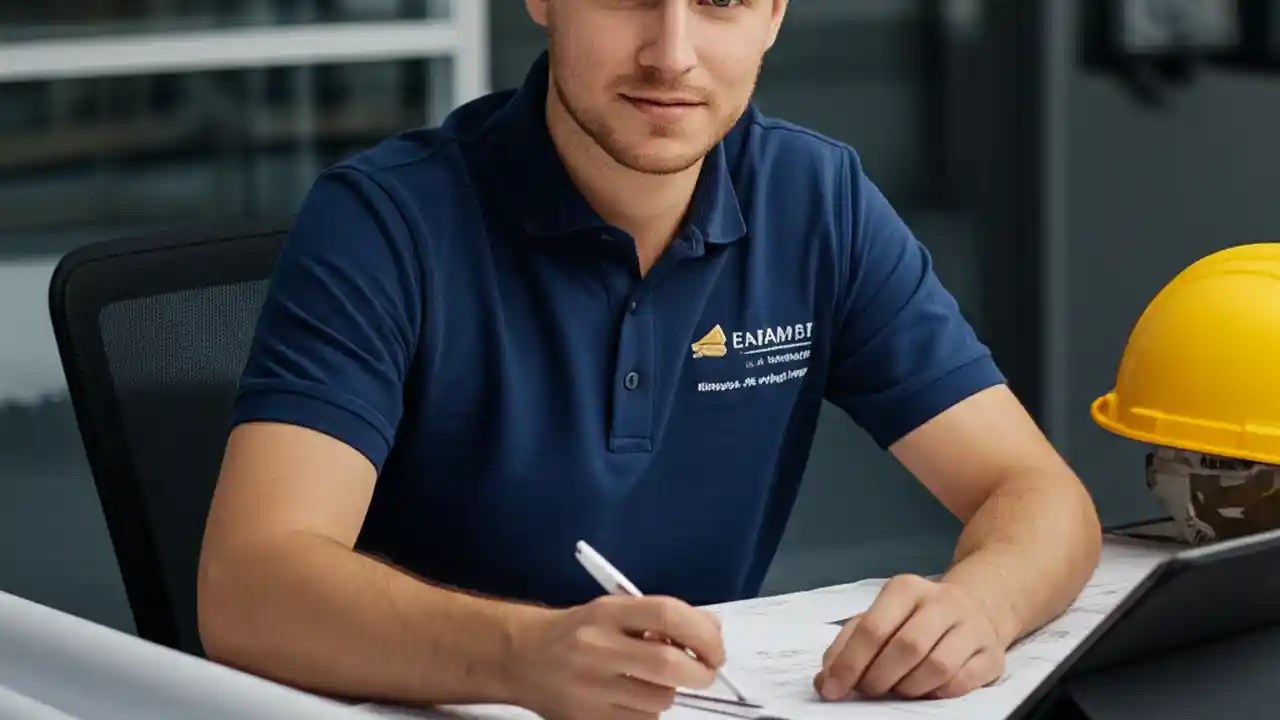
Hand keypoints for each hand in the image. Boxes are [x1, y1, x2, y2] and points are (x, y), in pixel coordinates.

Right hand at [510, 595, 724, 719]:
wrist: (522, 657)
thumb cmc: (579, 631)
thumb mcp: (614, 610)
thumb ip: (661, 617)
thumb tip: (712, 631)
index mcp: (607, 613)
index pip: (668, 615)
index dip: (703, 633)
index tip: (715, 647)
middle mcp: (597, 648)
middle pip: (669, 665)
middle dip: (700, 673)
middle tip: (704, 672)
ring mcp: (591, 688)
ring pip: (659, 700)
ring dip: (668, 693)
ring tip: (649, 681)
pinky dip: (646, 711)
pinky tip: (629, 698)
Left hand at [813, 575, 1006, 700]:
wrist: (978, 605)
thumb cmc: (917, 616)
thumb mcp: (881, 617)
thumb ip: (849, 644)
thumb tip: (826, 680)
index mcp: (906, 588)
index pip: (873, 628)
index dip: (850, 663)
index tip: (832, 688)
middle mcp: (942, 601)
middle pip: (906, 647)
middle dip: (879, 678)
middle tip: (869, 691)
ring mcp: (972, 626)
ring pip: (936, 667)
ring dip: (909, 688)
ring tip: (897, 690)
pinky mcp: (992, 654)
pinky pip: (962, 682)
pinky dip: (938, 693)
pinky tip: (926, 690)